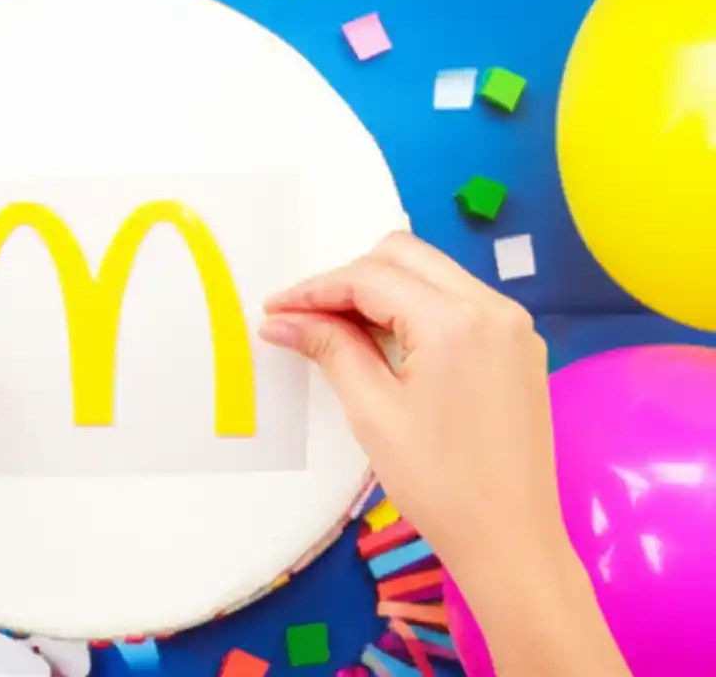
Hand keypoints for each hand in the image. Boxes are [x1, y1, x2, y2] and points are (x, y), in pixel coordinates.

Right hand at [260, 232, 555, 567]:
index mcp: (455, 322)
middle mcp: (492, 307)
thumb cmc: (438, 483)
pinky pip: (459, 301)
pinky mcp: (520, 345)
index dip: (315, 290)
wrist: (511, 538)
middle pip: (404, 256)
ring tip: (340, 333)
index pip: (370, 277)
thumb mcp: (372, 413)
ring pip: (432, 273)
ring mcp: (514, 324)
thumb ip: (329, 349)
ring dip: (382, 290)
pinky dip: (417, 308)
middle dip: (348, 279)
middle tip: (307, 319)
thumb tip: (281, 320)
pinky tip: (389, 345)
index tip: (275, 310)